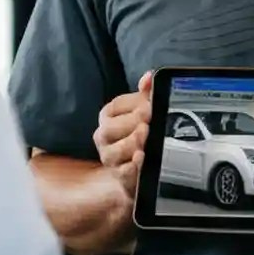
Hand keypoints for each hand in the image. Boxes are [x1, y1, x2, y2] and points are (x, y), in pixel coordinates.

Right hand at [93, 71, 153, 196]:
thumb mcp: (144, 111)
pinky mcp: (121, 178)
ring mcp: (111, 159)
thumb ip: (146, 93)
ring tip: (145, 137)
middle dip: (129, 124)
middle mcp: (104, 138)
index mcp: (108, 117)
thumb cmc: (140, 133)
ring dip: (130, 143)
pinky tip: (141, 159)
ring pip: (113, 152)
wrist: (142, 169)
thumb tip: (149, 77)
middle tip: (148, 120)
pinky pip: (122, 173)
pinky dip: (131, 167)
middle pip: (108, 130)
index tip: (148, 105)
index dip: (130, 106)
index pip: (113, 108)